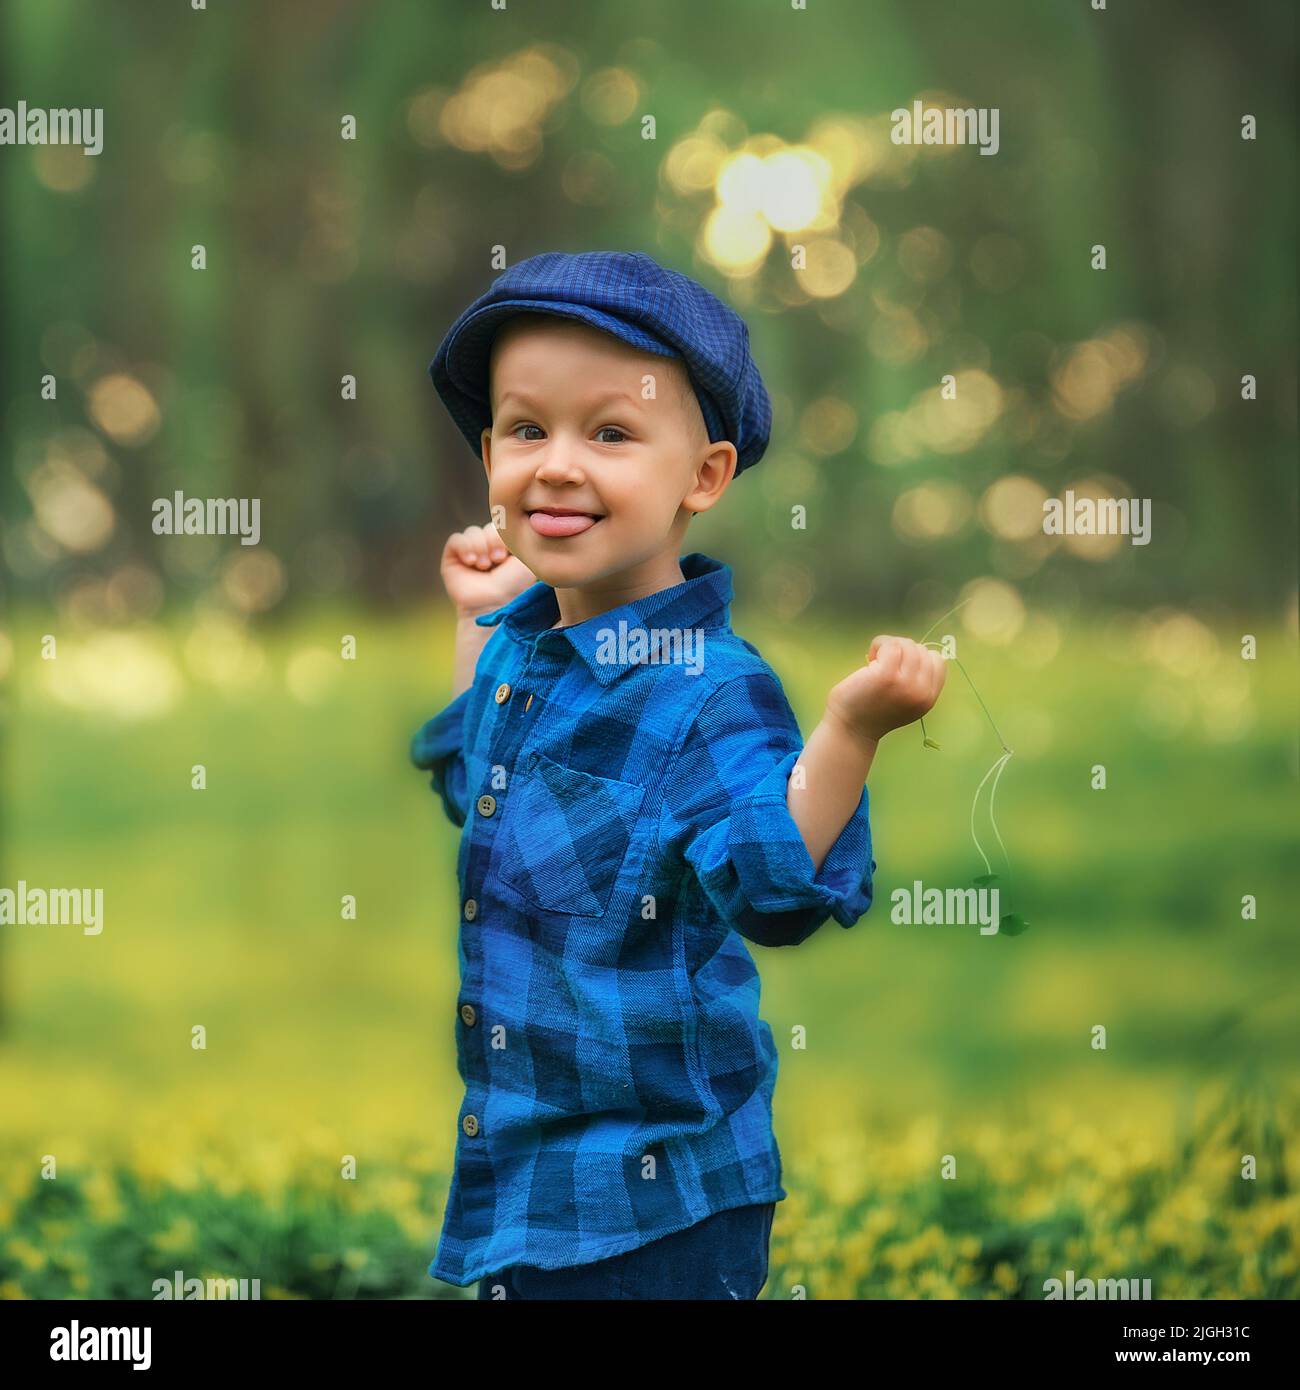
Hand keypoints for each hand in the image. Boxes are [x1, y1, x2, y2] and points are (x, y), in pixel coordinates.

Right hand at [440, 522, 535, 617]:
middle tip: (497, 560)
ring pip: (472, 532)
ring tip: (484, 565)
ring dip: (480, 546)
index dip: (503, 535)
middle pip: (486, 527)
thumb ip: (519, 535)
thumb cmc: (515, 584)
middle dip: (492, 540)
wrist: (496, 603)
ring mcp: (469, 553)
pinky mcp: (453, 559)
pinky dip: (465, 547)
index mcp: (505, 547)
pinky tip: (471, 561)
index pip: (501, 524)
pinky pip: (456, 539)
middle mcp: (487, 548)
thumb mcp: (524, 556)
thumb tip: (508, 521)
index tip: (508, 554)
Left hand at [824, 635, 946, 748]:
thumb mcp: (907, 701)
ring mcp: (905, 682)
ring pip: (908, 645)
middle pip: (923, 650)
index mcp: (929, 698)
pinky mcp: (886, 675)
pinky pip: (891, 644)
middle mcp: (922, 691)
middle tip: (885, 664)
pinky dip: (879, 644)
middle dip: (903, 650)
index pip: (939, 662)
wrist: (850, 728)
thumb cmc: (873, 712)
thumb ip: (918, 683)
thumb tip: (918, 652)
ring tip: (877, 660)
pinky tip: (870, 657)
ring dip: (890, 645)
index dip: (919, 658)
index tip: (901, 667)